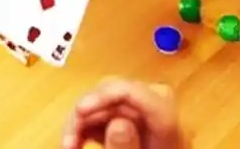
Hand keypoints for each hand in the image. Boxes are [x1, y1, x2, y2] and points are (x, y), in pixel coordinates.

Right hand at [62, 78, 182, 148]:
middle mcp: (160, 123)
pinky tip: (75, 144)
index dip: (109, 94)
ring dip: (82, 122)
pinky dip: (87, 128)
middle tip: (68, 141)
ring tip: (68, 146)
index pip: (144, 96)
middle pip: (122, 96)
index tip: (80, 110)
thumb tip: (118, 122)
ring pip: (108, 104)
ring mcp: (146, 126)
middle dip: (89, 112)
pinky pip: (105, 116)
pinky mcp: (131, 130)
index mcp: (171, 134)